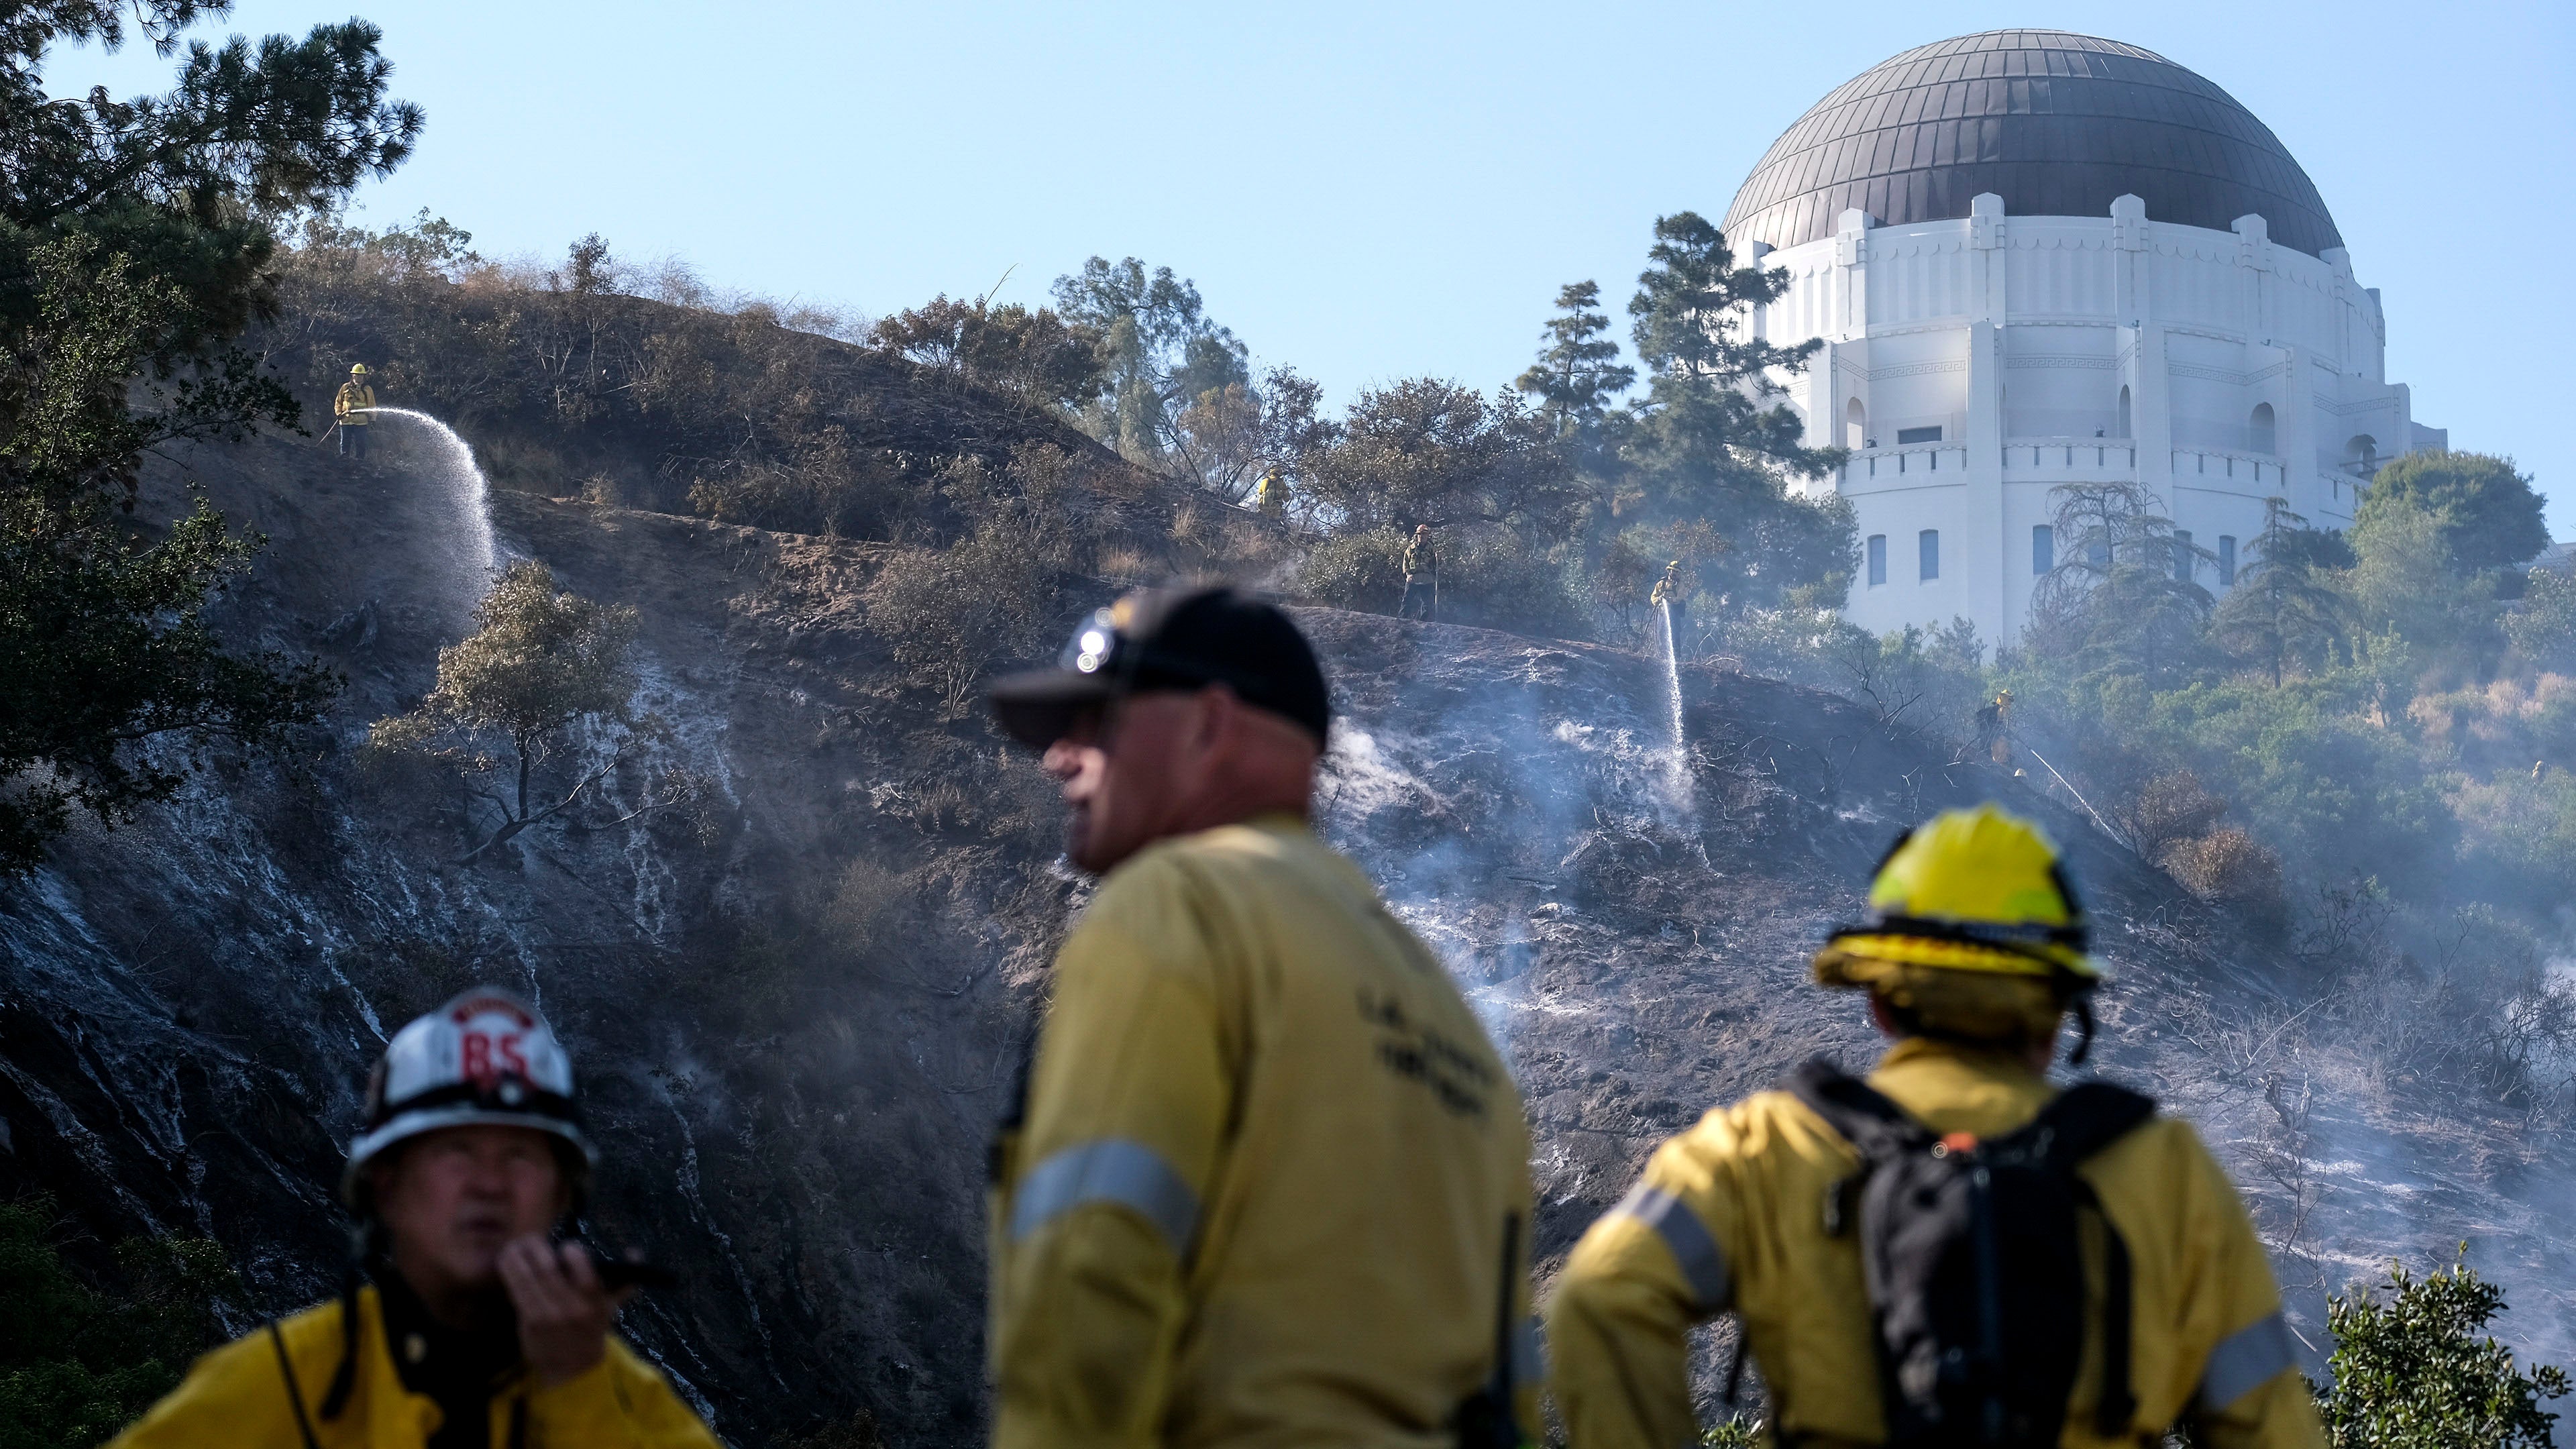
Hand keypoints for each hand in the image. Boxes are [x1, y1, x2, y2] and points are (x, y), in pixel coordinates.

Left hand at [497, 1236, 636, 1385]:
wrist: (572, 1369)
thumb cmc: (591, 1330)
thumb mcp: (610, 1309)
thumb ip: (623, 1282)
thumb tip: (636, 1252)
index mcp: (596, 1304)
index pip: (586, 1274)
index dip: (573, 1254)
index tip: (566, 1247)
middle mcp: (572, 1311)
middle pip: (549, 1270)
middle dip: (537, 1248)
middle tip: (532, 1238)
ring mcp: (549, 1317)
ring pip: (528, 1277)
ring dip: (518, 1255)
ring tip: (514, 1244)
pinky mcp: (529, 1322)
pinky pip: (516, 1290)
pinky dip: (509, 1271)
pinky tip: (506, 1259)